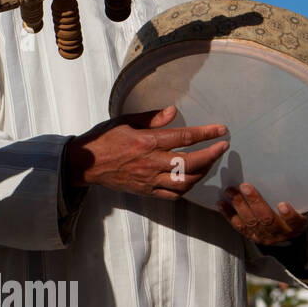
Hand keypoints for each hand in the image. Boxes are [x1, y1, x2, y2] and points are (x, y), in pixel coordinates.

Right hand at [65, 105, 227, 199]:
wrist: (85, 163)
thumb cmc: (103, 139)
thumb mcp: (124, 121)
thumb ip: (151, 118)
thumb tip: (173, 111)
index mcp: (146, 142)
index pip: (184, 137)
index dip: (206, 133)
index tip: (221, 130)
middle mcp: (150, 162)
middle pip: (191, 162)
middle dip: (212, 154)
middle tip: (222, 146)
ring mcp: (149, 179)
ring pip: (185, 181)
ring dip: (202, 172)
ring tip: (209, 162)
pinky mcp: (145, 191)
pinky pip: (172, 195)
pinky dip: (187, 188)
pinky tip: (192, 179)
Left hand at [219, 183, 307, 244]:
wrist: (286, 233)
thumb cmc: (292, 213)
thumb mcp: (300, 206)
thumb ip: (294, 195)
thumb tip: (286, 173)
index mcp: (296, 225)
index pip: (294, 221)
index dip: (289, 215)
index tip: (283, 204)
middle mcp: (280, 233)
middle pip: (267, 219)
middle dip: (255, 202)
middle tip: (245, 187)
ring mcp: (265, 236)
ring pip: (251, 222)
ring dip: (239, 205)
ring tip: (231, 191)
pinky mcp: (251, 236)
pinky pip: (239, 226)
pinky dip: (229, 214)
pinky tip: (221, 203)